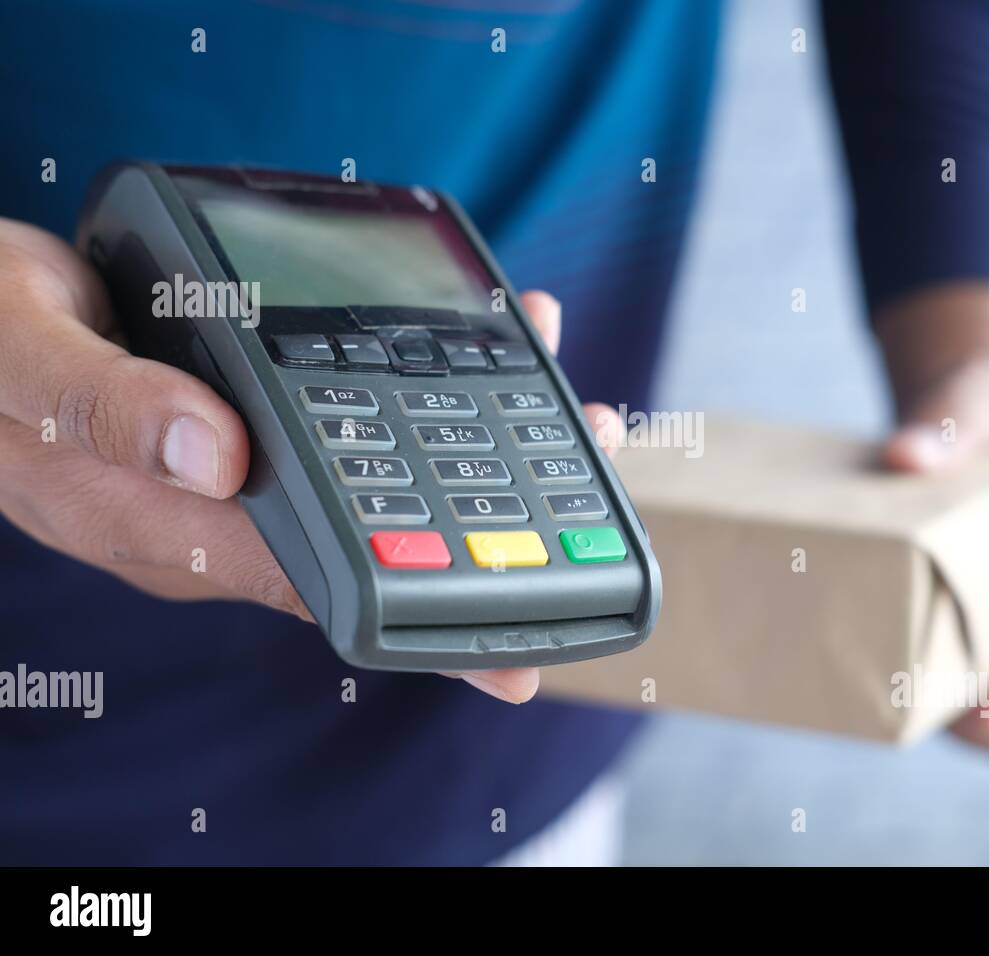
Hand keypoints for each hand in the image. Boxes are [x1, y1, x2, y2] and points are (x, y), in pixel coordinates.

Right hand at [0, 219, 620, 702]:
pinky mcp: (250, 436)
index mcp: (168, 523)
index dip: (420, 614)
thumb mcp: (24, 354)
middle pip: (375, 542)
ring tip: (567, 411)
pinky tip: (481, 355)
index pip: (314, 585)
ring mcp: (240, 478)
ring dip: (475, 450)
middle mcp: (219, 516)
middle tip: (588, 495)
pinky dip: (424, 401)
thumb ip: (106, 403)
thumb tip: (216, 455)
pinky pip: (350, 433)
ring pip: (377, 485)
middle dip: (486, 534)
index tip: (511, 649)